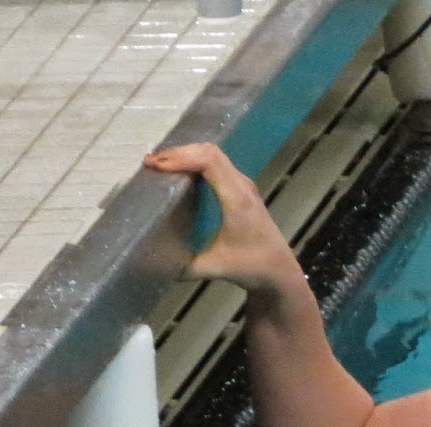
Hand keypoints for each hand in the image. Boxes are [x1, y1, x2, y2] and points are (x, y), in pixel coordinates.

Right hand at [144, 144, 296, 294]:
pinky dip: (196, 161)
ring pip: (214, 155)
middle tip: (150, 164)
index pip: (210, 162)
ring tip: (159, 165)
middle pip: (210, 152)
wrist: (280, 270)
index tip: (155, 166)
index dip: (181, 157)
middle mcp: (242, 186)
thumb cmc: (252, 267)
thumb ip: (182, 266)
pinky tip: (179, 171)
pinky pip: (218, 164)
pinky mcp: (242, 189)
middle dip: (178, 153)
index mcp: (237, 200)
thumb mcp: (213, 268)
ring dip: (187, 155)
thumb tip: (151, 261)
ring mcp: (244, 185)